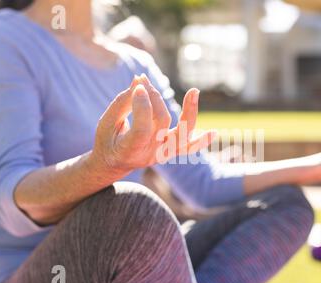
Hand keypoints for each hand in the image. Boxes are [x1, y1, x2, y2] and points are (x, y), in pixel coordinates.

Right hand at [90, 74, 214, 175]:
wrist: (114, 163)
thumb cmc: (108, 140)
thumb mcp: (106, 123)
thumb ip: (122, 103)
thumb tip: (140, 82)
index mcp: (129, 150)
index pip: (142, 128)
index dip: (142, 106)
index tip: (138, 85)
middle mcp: (150, 154)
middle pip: (161, 122)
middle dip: (153, 97)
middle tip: (142, 80)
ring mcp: (163, 153)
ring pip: (182, 136)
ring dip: (190, 113)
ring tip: (195, 91)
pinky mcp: (170, 151)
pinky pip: (188, 147)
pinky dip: (200, 141)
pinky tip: (214, 133)